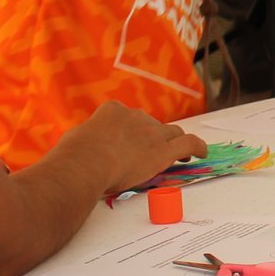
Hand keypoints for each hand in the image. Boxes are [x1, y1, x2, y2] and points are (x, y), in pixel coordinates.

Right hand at [55, 101, 207, 195]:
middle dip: (150, 137)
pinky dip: (198, 147)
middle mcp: (135, 116)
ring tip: (180, 153)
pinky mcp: (164, 150)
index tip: (125, 142)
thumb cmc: (73, 156)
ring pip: (171, 133)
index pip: (125, 117)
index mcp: (111, 111)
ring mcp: (152, 132)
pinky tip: (202, 153)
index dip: (128, 130)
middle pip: (150, 125)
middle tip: (146, 155)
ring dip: (174, 141)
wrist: (86, 164)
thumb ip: (85, 140)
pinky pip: (188, 144)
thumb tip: (81, 147)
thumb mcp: (74, 140)